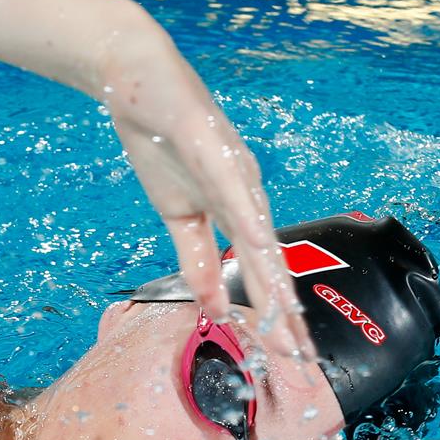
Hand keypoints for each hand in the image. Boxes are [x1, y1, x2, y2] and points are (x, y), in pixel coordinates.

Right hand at [96, 18, 318, 369]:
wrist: (136, 81)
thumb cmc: (160, 144)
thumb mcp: (177, 216)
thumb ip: (196, 260)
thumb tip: (211, 306)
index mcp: (240, 211)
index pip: (264, 274)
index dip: (279, 315)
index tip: (292, 355)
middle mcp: (248, 195)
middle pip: (272, 265)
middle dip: (286, 314)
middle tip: (302, 359)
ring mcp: (235, 173)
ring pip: (260, 237)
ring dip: (274, 282)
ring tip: (287, 321)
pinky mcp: (212, 150)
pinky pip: (231, 192)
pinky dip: (248, 224)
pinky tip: (260, 250)